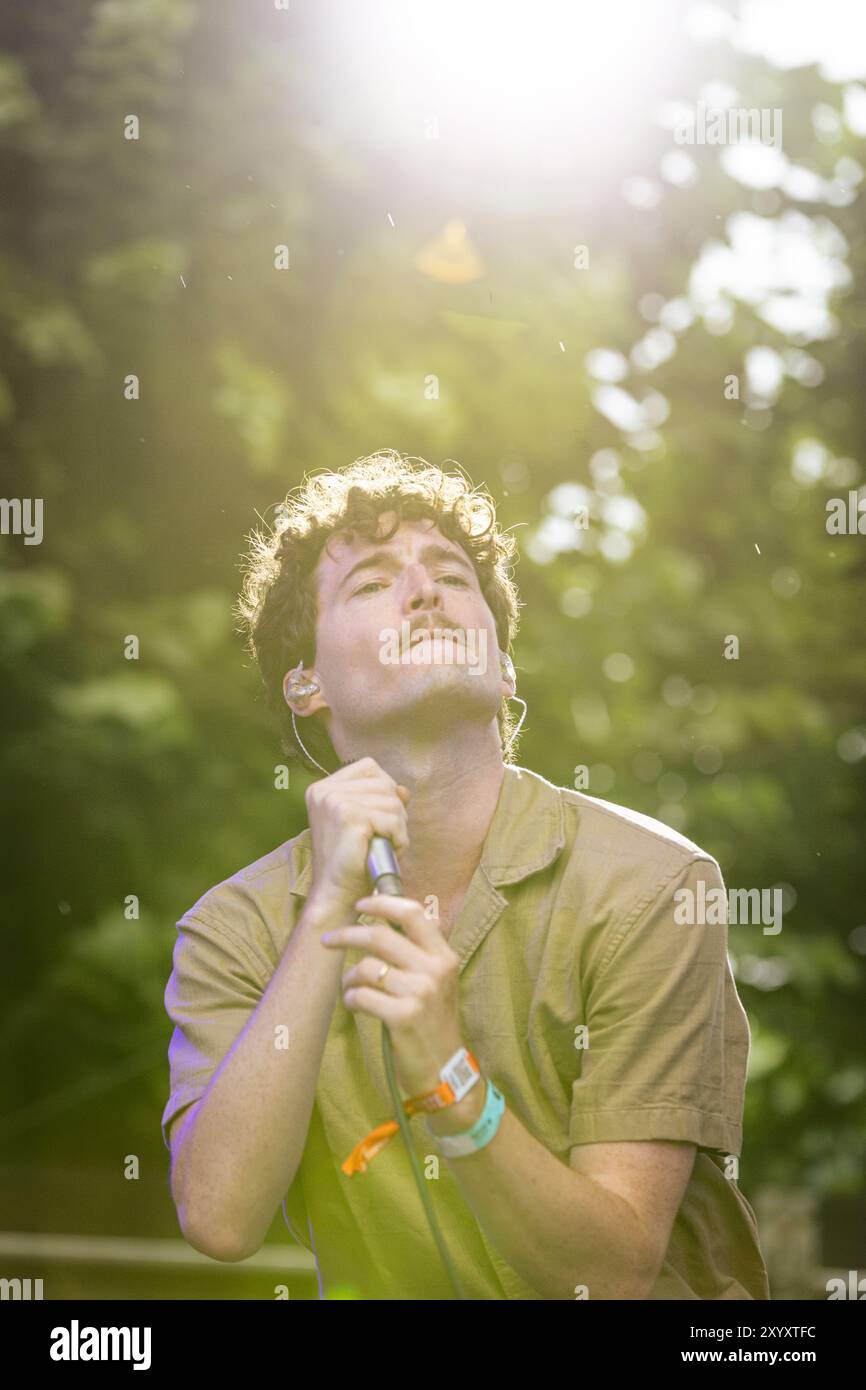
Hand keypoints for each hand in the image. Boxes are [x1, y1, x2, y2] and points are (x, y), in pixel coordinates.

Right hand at [304, 757, 410, 914]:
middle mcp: (325, 790)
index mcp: (322, 788)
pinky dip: (398, 838)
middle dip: (394, 813)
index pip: (369, 767)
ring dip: (397, 828)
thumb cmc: (351, 862)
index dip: (384, 791)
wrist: (336, 894)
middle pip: (385, 784)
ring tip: (381, 846)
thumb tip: (403, 790)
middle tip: (381, 838)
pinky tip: (384, 851)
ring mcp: (335, 801)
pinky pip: (393, 819)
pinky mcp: (349, 816)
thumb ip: (381, 801)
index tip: (377, 819)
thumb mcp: (365, 823)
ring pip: (392, 801)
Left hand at [321, 893, 463, 1097]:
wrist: (444, 1069)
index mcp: (444, 955)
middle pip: (380, 936)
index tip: (360, 904)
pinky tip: (355, 1005)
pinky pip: (361, 996)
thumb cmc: (434, 1022)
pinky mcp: (404, 1017)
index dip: (382, 903)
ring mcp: (420, 993)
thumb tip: (392, 914)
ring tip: (348, 986)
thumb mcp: (439, 980)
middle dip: (347, 934)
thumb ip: (422, 950)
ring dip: (348, 976)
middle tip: (328, 939)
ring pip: (366, 967)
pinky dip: (350, 998)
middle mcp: (435, 969)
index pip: (412, 913)